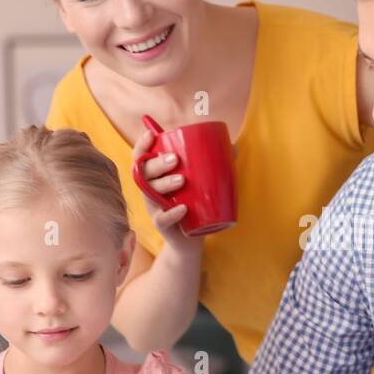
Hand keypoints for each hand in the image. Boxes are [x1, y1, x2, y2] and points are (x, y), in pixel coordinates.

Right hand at [132, 129, 203, 254]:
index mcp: (155, 176)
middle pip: (144, 173)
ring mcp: (153, 208)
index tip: (151, 133)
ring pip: (150, 194)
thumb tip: (232, 146)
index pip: (140, 158)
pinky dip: (172, 214)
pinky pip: (161, 219)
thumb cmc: (194, 204)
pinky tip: (183, 208)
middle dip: (157, 164)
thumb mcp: (200, 183)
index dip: (142, 145)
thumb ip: (214, 164)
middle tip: (175, 159)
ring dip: (164, 184)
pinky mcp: (161, 226)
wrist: (191, 240)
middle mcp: (150, 190)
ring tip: (182, 180)